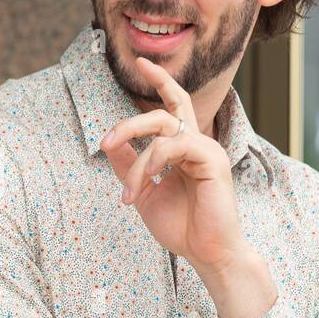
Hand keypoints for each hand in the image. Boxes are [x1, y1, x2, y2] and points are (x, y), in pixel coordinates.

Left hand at [99, 56, 243, 271]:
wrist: (206, 254)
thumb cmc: (182, 226)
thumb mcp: (145, 192)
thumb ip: (129, 166)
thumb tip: (109, 143)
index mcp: (184, 148)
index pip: (174, 105)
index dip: (161, 81)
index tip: (142, 63)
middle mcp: (198, 143)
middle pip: (162, 112)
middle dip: (128, 124)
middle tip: (104, 143)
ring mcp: (207, 150)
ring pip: (162, 131)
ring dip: (136, 161)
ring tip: (128, 194)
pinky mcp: (213, 161)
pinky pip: (173, 147)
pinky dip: (151, 163)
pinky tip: (145, 186)